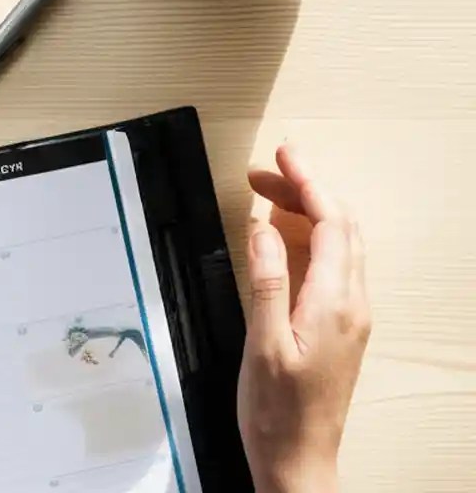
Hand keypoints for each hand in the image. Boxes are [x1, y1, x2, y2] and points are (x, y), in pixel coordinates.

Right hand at [239, 145, 370, 492]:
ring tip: (266, 195)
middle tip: (264, 171)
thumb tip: (261, 228)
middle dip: (305, 189)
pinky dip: (307, 239)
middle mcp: (351, 304)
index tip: (283, 155)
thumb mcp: (262, 343)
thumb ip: (266, 281)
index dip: (307, 182)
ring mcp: (349, 315)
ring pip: (338, 244)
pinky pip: (331, 266)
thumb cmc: (278, 411)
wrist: (299, 459)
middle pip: (339, 226)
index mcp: (335, 303)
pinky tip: (279, 239)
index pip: (330, 223)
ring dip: (306, 212)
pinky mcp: (339, 326)